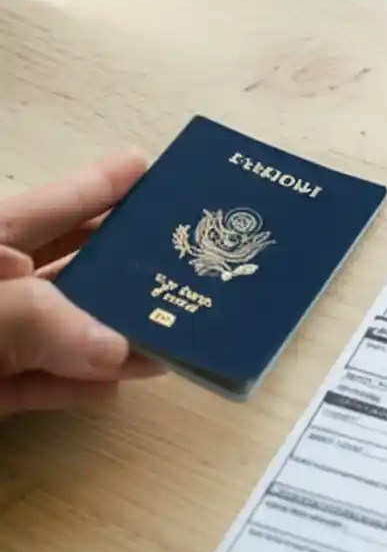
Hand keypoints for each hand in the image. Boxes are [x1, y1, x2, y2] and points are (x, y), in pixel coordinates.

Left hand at [0, 149, 162, 413]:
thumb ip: (38, 324)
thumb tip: (119, 349)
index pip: (44, 209)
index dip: (96, 186)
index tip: (144, 164)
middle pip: (64, 270)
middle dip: (121, 267)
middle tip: (182, 256)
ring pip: (60, 334)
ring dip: (111, 338)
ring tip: (170, 331)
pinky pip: (39, 386)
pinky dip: (76, 387)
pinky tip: (117, 385)